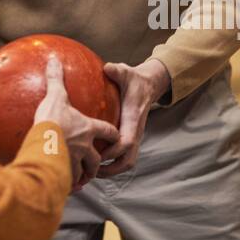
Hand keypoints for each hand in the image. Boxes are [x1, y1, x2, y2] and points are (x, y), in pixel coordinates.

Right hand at [34, 58, 121, 190]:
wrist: (44, 143)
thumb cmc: (53, 119)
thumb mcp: (55, 96)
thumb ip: (56, 80)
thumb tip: (54, 60)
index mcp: (89, 129)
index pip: (108, 131)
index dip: (112, 134)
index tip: (114, 137)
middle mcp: (86, 147)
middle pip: (98, 159)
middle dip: (97, 163)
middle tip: (94, 165)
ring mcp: (77, 162)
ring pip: (85, 173)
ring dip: (83, 177)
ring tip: (78, 180)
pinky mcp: (65, 174)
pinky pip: (69, 182)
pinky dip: (68, 185)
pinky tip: (62, 187)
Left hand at [98, 58, 170, 176]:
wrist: (149, 85)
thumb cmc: (134, 80)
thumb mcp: (127, 73)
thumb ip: (118, 71)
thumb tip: (107, 67)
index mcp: (133, 119)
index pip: (126, 142)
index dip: (112, 151)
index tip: (96, 154)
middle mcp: (136, 132)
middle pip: (129, 160)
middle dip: (111, 169)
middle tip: (91, 171)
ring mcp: (134, 137)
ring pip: (127, 162)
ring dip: (111, 171)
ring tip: (92, 172)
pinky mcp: (130, 138)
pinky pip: (124, 158)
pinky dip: (112, 165)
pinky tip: (94, 162)